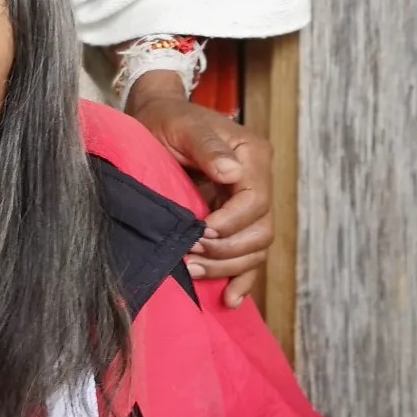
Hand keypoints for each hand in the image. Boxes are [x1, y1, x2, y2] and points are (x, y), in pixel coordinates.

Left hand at [127, 75, 272, 307]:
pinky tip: (229, 298)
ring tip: (192, 271)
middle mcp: (257, 180)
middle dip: (226, 249)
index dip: (230, 222)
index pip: (256, 201)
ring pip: (255, 248)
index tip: (199, 231)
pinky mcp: (235, 220)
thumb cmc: (168, 118)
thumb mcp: (184, 125)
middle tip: (189, 254)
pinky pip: (248, 255)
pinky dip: (241, 278)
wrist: (156, 117)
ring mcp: (249, 203)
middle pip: (260, 231)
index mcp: (252, 155)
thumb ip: (208, 147)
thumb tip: (231, 173)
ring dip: (226, 266)